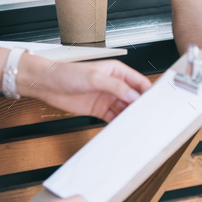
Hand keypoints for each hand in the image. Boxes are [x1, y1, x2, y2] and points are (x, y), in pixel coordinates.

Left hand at [22, 57, 150, 121]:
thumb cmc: (68, 73)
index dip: (147, 92)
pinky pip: (113, 118)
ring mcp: (107, 97)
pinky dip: (119, 124)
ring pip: (124, 109)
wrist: (48, 84)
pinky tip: (122, 130)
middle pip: (133, 98)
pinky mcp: (99, 109)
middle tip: (147, 120)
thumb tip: (133, 95)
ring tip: (137, 127)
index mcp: (116, 71)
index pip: (139, 82)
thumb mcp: (94, 77)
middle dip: (140, 108)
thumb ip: (115, 86)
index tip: (154, 104)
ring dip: (130, 118)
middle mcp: (114, 84)